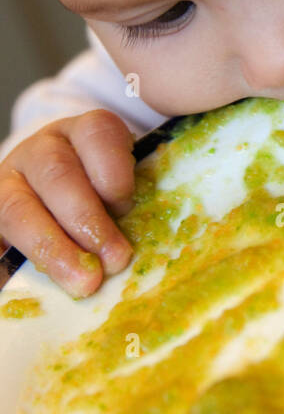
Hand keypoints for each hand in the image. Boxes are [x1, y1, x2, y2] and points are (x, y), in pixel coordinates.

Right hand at [0, 111, 136, 297]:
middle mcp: (44, 149)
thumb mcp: (124, 191)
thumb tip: (141, 249)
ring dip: (54, 248)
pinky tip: (32, 281)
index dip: (113, 171)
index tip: (126, 207)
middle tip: (115, 260)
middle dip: (87, 220)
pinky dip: (14, 260)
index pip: (98, 132)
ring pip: (19, 207)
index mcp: (85, 133)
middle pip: (57, 174)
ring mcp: (12, 179)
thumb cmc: (105, 198)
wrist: (57, 204)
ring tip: (84, 280)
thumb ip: (131, 207)